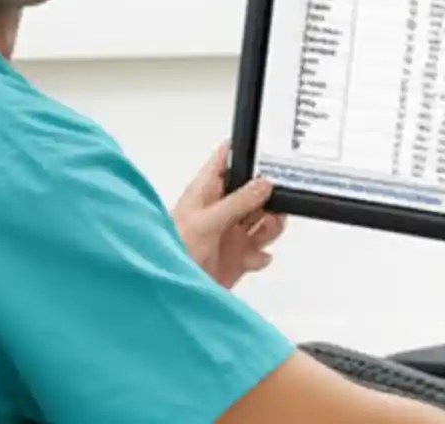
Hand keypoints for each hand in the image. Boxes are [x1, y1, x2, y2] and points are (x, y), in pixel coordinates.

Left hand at [171, 140, 286, 288]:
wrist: (170, 292)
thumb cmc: (171, 252)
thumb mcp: (207, 222)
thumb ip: (237, 202)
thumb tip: (263, 184)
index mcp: (205, 193)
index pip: (225, 161)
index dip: (244, 152)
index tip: (266, 151)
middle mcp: (220, 211)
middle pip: (254, 191)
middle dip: (268, 195)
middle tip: (275, 201)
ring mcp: (230, 235)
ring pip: (263, 220)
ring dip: (271, 225)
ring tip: (267, 230)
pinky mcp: (237, 258)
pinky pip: (260, 252)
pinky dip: (262, 256)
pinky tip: (255, 257)